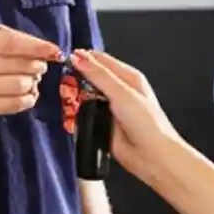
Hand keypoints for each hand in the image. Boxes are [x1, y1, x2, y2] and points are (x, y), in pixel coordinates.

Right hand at [0, 25, 61, 125]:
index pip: (10, 44)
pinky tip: (27, 93)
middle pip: (17, 66)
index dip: (37, 47)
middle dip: (36, 65)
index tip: (55, 51)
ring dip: (32, 82)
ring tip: (31, 79)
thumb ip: (1, 37)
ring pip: (18, 86)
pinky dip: (27, 98)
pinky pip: (12, 105)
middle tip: (40, 66)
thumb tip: (37, 48)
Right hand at [70, 50, 181, 178]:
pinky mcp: (101, 125)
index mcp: (127, 77)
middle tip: (62, 82)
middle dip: (75, 79)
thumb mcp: (121, 93)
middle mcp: (118, 91)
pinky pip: (84, 116)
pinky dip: (75, 115)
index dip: (83, 58)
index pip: (100, 60)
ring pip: (84, 97)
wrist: (151, 156)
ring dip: (73, 98)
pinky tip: (67, 116)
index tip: (64, 59)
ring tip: (63, 99)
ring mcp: (109, 108)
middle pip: (90, 78)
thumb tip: (77, 57)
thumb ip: (99, 75)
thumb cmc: (145, 122)